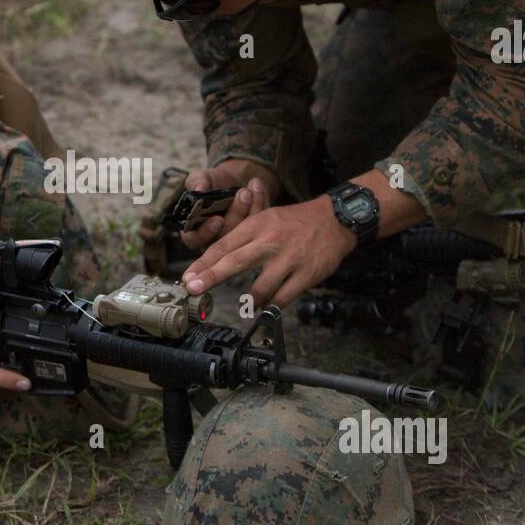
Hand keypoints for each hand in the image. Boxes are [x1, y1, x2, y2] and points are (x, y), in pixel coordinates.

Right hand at [181, 159, 282, 250]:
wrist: (231, 180)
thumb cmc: (212, 182)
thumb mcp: (202, 178)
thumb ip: (197, 182)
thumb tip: (199, 189)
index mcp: (194, 229)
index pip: (195, 239)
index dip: (206, 232)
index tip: (218, 219)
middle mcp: (213, 239)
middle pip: (225, 238)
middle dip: (236, 214)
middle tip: (244, 193)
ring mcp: (235, 238)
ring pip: (245, 232)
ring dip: (252, 207)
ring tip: (252, 186)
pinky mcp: (252, 232)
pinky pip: (259, 224)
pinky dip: (261, 203)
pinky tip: (258, 187)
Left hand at [182, 197, 355, 307]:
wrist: (335, 219)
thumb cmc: (295, 221)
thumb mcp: (265, 217)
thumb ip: (240, 235)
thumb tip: (213, 257)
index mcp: (257, 225)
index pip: (224, 245)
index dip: (203, 263)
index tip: (188, 278)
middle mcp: (270, 240)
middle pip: (235, 261)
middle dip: (211, 277)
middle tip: (194, 289)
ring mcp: (289, 258)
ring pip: (260, 286)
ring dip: (248, 300)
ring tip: (245, 305)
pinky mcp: (306, 273)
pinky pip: (283, 297)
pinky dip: (272, 305)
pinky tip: (267, 307)